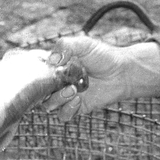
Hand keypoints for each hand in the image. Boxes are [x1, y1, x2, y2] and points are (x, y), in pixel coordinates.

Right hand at [43, 37, 159, 118]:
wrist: (123, 72)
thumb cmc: (104, 56)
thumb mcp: (83, 44)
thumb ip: (65, 46)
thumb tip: (51, 59)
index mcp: (55, 66)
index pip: (35, 72)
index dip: (36, 73)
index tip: (47, 69)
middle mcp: (57, 82)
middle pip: (39, 91)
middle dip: (46, 89)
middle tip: (62, 82)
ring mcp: (66, 96)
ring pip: (48, 104)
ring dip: (58, 98)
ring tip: (74, 90)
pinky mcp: (76, 107)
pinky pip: (63, 115)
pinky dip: (67, 109)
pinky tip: (78, 99)